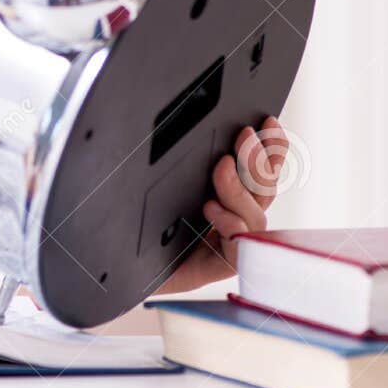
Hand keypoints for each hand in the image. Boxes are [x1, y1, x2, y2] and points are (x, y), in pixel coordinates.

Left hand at [154, 116, 287, 294]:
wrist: (117, 265)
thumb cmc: (141, 224)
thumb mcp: (162, 186)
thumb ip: (186, 165)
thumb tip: (205, 133)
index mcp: (227, 196)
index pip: (259, 171)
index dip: (270, 148)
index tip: (268, 121)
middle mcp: (235, 219)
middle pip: (263, 190)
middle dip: (258, 159)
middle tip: (245, 135)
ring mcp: (231, 245)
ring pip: (253, 216)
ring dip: (239, 189)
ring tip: (222, 166)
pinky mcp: (220, 267)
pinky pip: (238, 247)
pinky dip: (230, 225)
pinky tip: (212, 208)